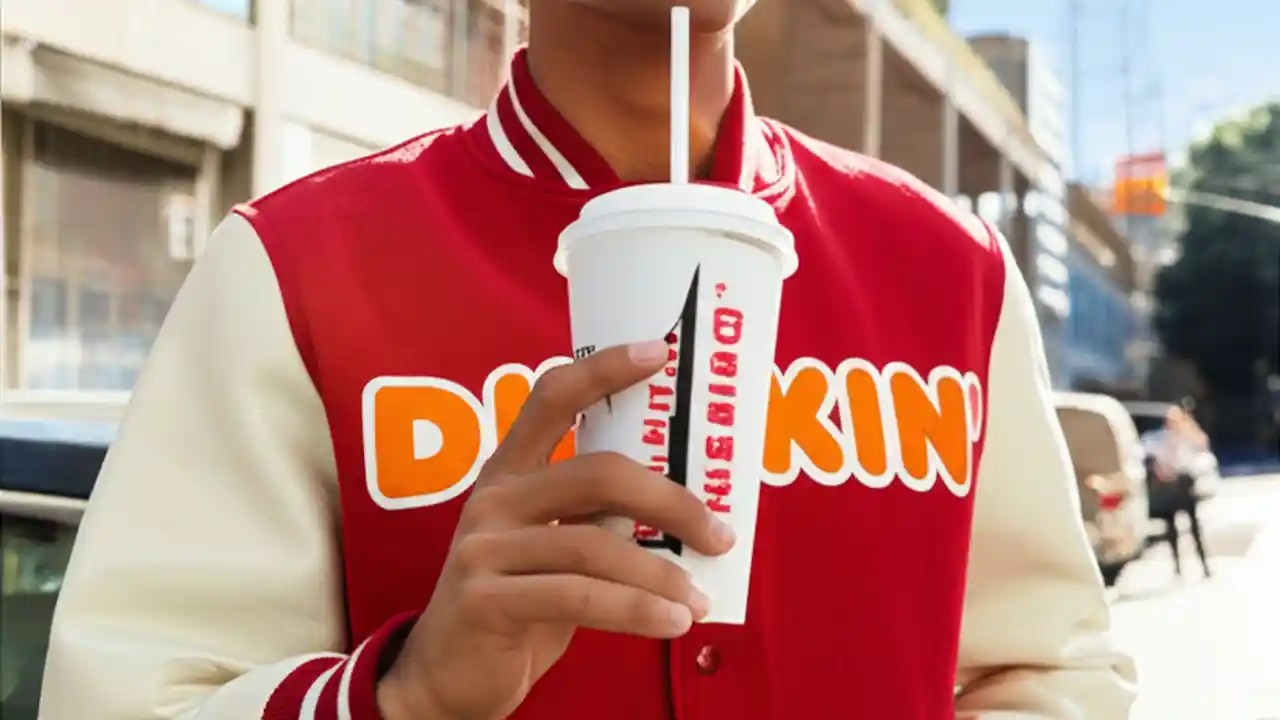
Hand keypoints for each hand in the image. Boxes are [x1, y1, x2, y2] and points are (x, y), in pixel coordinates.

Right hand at [376, 341, 735, 719]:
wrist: (446, 675)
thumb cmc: (518, 603)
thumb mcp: (553, 547)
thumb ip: (596, 516)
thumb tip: (680, 504)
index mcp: (509, 472)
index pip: (552, 397)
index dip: (604, 368)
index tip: (660, 351)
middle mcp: (493, 498)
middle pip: (597, 473)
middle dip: (670, 501)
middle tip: (718, 534)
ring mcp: (483, 548)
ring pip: (595, 545)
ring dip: (661, 576)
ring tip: (698, 600)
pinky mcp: (486, 599)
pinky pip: (580, 597)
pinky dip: (637, 611)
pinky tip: (672, 623)